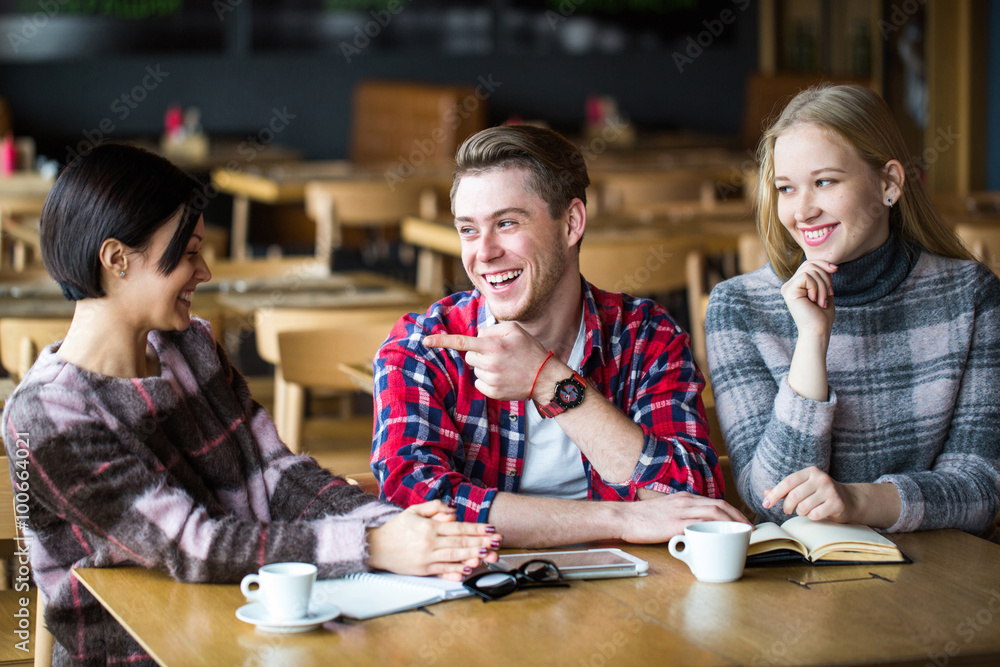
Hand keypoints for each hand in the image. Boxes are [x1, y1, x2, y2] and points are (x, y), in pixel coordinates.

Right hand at [367, 501, 501, 580]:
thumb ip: (434, 507)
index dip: (476, 528)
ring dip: (472, 555)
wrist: (375, 546)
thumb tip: (453, 510)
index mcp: (429, 526)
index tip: (491, 529)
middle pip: (460, 542)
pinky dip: (455, 571)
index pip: (458, 527)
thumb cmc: (396, 528)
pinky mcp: (423, 570)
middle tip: (497, 543)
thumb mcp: (413, 510)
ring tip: (487, 554)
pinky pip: (442, 571)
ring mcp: (426, 557)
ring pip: (454, 556)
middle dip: (481, 542)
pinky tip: (467, 571)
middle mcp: (429, 542)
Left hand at [424, 322, 550, 400]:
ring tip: (505, 367)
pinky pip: (479, 383)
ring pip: (475, 369)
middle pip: (469, 356)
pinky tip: (503, 377)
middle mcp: (489, 363)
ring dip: (485, 367)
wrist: (545, 378)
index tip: (425, 340)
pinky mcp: (492, 392)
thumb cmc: (530, 351)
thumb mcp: (515, 330)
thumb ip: (492, 329)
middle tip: (498, 355)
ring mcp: (490, 379)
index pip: (462, 342)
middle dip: (479, 354)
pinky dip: (488, 379)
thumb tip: (476, 336)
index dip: (442, 341)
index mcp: (492, 346)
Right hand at [620, 492, 750, 542]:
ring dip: (732, 523)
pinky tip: (721, 540)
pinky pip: (699, 526)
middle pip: (720, 506)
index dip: (733, 511)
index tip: (742, 522)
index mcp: (684, 498)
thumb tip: (694, 526)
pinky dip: (713, 531)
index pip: (715, 501)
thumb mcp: (666, 509)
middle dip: (738, 517)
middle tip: (749, 529)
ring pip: (714, 513)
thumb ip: (681, 514)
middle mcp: (686, 501)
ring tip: (741, 534)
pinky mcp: (674, 525)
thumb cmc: (642, 517)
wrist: (623, 517)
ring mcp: (680, 512)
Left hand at [762, 466, 855, 522]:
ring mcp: (830, 490)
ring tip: (805, 510)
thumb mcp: (804, 487)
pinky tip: (817, 513)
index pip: (788, 482)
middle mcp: (821, 478)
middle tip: (786, 511)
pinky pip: (815, 515)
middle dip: (786, 506)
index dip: (774, 494)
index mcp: (811, 472)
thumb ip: (785, 490)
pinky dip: (812, 517)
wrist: (850, 500)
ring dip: (800, 512)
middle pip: (794, 496)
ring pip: (803, 507)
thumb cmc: (821, 494)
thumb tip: (765, 493)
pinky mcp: (837, 503)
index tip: (765, 504)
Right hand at [780, 260, 836, 338]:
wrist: (818, 332)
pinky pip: (807, 277)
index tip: (835, 270)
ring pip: (810, 270)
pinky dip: (816, 287)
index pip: (809, 264)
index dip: (823, 263)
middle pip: (810, 264)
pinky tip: (815, 300)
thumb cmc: (822, 317)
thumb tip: (829, 264)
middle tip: (830, 293)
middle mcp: (789, 285)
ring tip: (823, 301)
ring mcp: (787, 288)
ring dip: (823, 285)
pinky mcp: (789, 291)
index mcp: (796, 285)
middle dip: (825, 276)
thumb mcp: (825, 292)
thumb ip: (823, 278)